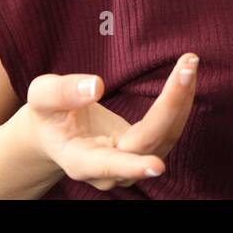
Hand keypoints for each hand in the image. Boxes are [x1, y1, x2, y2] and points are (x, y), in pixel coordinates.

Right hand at [19, 54, 197, 190]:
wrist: (56, 130)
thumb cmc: (48, 114)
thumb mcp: (42, 96)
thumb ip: (62, 92)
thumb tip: (95, 86)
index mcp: (79, 160)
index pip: (109, 164)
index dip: (133, 166)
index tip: (157, 166)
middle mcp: (111, 168)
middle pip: (149, 142)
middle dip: (171, 104)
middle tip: (188, 66)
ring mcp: (132, 161)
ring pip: (166, 136)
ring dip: (182, 99)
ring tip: (190, 63)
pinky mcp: (146, 148)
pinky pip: (170, 128)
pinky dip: (181, 101)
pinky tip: (187, 75)